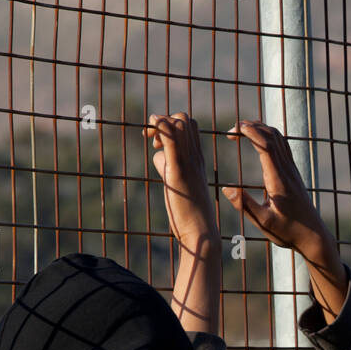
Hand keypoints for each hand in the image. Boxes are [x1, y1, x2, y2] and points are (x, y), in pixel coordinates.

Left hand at [146, 112, 218, 253]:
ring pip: (178, 122)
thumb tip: (159, 156)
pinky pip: (170, 137)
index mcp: (199, 160)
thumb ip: (170, 165)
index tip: (159, 142)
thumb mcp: (181, 183)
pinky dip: (158, 127)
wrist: (201, 230)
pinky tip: (149, 137)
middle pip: (184, 119)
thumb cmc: (190, 212)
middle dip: (165, 121)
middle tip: (154, 141)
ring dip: (159, 125)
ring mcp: (188, 162)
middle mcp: (195, 157)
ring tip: (152, 143)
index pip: (190, 125)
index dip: (172, 124)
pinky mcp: (178, 170)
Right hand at [221, 121, 338, 268]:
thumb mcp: (264, 223)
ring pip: (279, 138)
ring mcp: (292, 170)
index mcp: (278, 180)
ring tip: (242, 131)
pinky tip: (258, 141)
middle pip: (272, 136)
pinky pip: (282, 146)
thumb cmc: (288, 232)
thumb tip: (227, 188)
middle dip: (252, 126)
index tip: (232, 130)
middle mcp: (287, 171)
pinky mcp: (294, 173)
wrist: (313, 236)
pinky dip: (268, 137)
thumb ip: (245, 206)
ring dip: (260, 129)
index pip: (265, 145)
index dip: (250, 132)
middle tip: (232, 130)